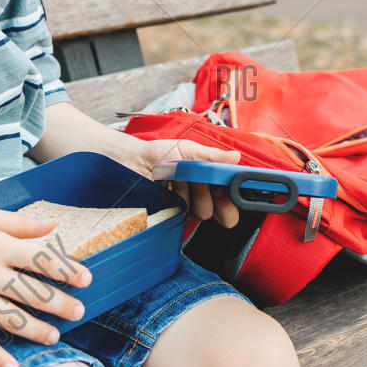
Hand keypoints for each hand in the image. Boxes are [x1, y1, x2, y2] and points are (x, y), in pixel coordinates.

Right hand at [0, 204, 92, 366]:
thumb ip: (20, 224)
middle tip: (79, 312)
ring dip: (35, 330)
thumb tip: (53, 225)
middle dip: (59, 304)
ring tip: (54, 336)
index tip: (86, 279)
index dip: (67, 270)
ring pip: (10, 318)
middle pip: (32, 292)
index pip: (42, 260)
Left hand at [112, 137, 243, 228]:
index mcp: (209, 176)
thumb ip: (211, 155)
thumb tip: (235, 157)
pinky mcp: (173, 216)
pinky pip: (184, 217)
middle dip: (214, 196)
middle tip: (200, 182)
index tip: (232, 191)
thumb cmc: (159, 153)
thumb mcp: (187, 149)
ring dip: (192, 194)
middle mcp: (201, 193)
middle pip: (221, 208)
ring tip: (177, 180)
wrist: (131, 162)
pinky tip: (168, 190)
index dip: (234, 194)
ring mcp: (187, 206)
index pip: (231, 191)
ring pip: (203, 212)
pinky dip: (177, 202)